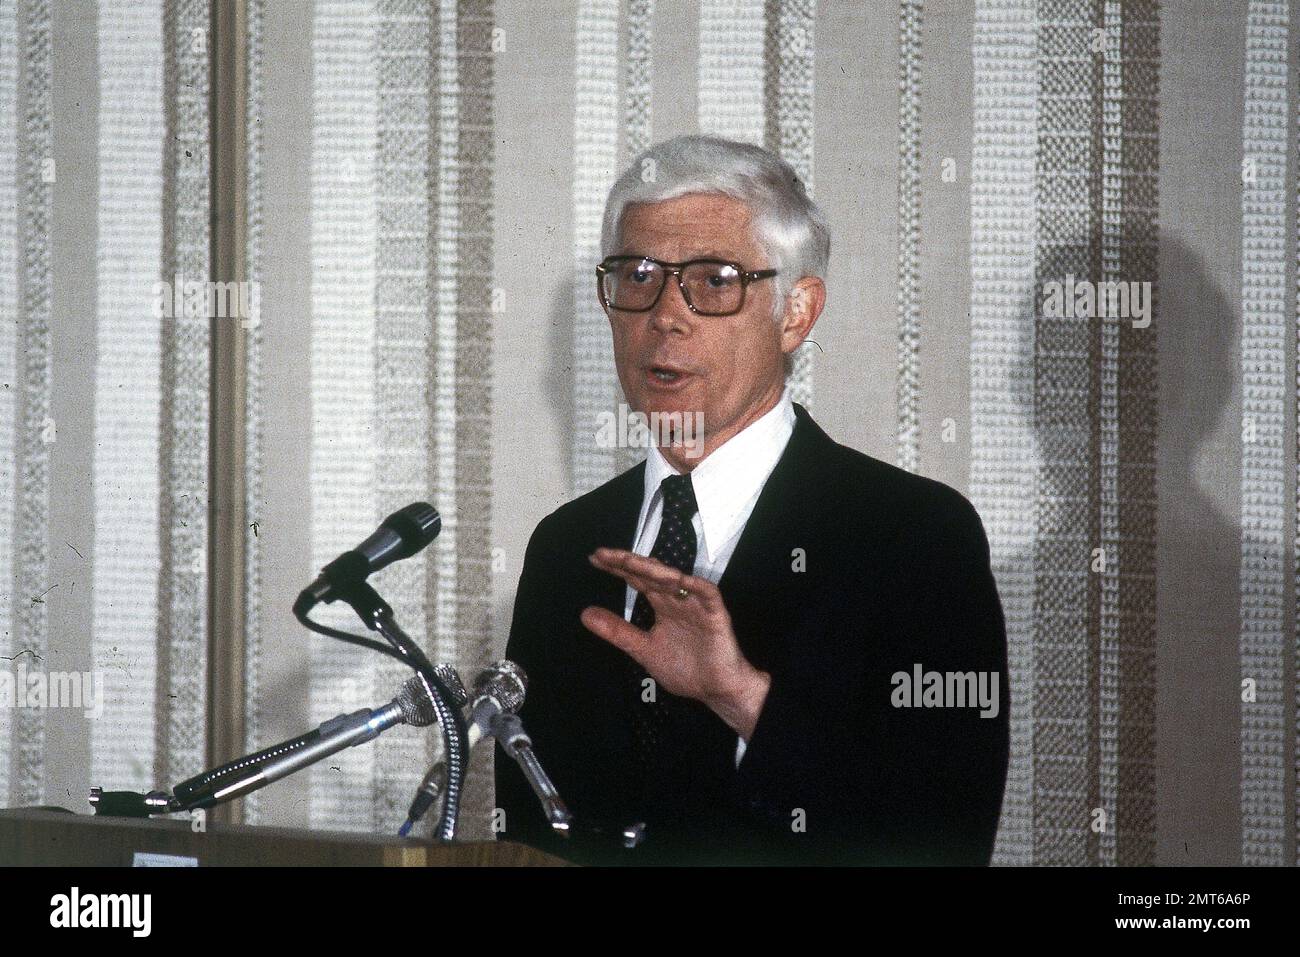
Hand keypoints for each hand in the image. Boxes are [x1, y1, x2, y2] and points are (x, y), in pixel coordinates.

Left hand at [581, 547, 770, 738]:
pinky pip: (706, 594)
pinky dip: (694, 585)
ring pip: (675, 580)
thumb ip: (618, 631)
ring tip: (631, 562)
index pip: (638, 580)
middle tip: (604, 554)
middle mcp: (678, 600)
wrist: (716, 691)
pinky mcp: (715, 615)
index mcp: (662, 606)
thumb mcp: (643, 649)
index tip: (595, 558)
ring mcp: (696, 605)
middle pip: (651, 575)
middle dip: (628, 563)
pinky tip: (678, 578)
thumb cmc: (686, 669)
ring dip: (653, 570)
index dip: (618, 569)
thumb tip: (586, 614)